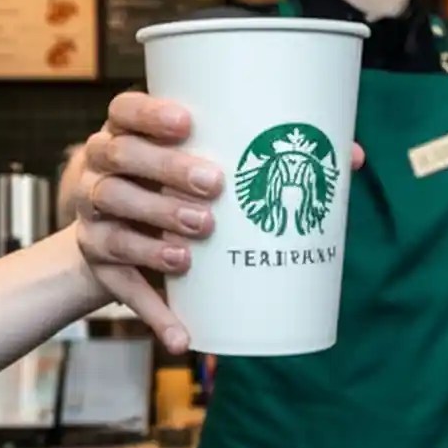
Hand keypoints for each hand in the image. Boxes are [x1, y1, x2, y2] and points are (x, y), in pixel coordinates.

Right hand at [71, 91, 364, 352]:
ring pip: (116, 224)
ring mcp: (94, 220)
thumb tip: (353, 157)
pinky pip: (125, 293)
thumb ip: (270, 154)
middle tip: (214, 186)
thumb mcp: (209, 163)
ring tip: (192, 251)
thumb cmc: (179, 187)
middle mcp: (101, 172)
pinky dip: (156, 315)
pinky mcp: (101, 267)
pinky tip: (184, 337)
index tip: (189, 122)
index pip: (125, 110)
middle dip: (165, 173)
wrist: (116, 236)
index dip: (151, 113)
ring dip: (154, 239)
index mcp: (128, 134)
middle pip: (121, 162)